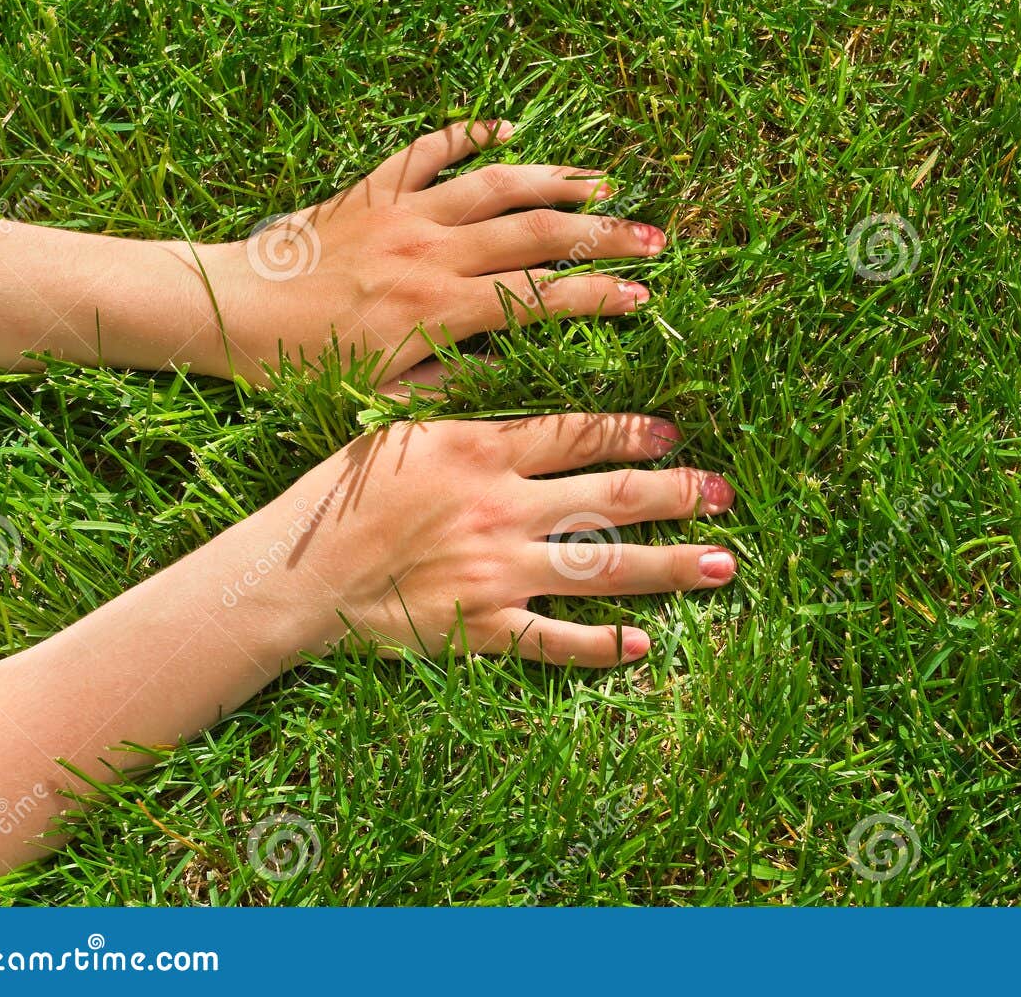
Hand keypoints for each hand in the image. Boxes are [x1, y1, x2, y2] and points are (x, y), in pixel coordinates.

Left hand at [198, 120, 664, 383]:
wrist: (222, 307)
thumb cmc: (297, 363)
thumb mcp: (378, 393)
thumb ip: (450, 383)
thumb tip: (513, 372)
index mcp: (439, 308)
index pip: (540, 297)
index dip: (597, 295)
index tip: (642, 296)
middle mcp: (432, 250)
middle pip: (538, 232)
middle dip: (604, 234)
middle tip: (652, 237)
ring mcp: (404, 211)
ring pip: (498, 183)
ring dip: (557, 180)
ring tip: (604, 183)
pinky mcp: (373, 188)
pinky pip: (431, 150)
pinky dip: (472, 136)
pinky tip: (509, 132)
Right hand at [272, 413, 736, 664]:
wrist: (294, 572)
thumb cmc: (340, 494)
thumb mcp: (400, 429)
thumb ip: (464, 409)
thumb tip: (511, 375)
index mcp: (482, 450)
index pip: (579, 435)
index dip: (634, 434)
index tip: (675, 435)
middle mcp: (503, 508)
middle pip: (610, 498)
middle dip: (677, 494)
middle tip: (725, 493)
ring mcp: (498, 571)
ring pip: (602, 567)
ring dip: (669, 565)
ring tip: (722, 563)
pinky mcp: (482, 627)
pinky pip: (553, 640)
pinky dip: (600, 646)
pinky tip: (644, 645)